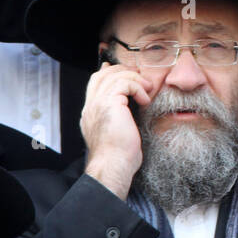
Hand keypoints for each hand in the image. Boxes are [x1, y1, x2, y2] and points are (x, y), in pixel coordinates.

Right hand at [80, 62, 151, 199]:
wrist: (113, 166)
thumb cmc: (119, 157)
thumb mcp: (117, 134)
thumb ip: (117, 118)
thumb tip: (127, 109)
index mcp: (90, 114)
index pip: (94, 84)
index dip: (108, 73)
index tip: (125, 72)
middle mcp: (90, 107)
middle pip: (101, 75)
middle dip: (122, 71)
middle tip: (140, 76)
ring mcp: (97, 104)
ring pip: (114, 76)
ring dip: (135, 79)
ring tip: (147, 89)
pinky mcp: (109, 104)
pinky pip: (125, 83)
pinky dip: (138, 88)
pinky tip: (145, 100)